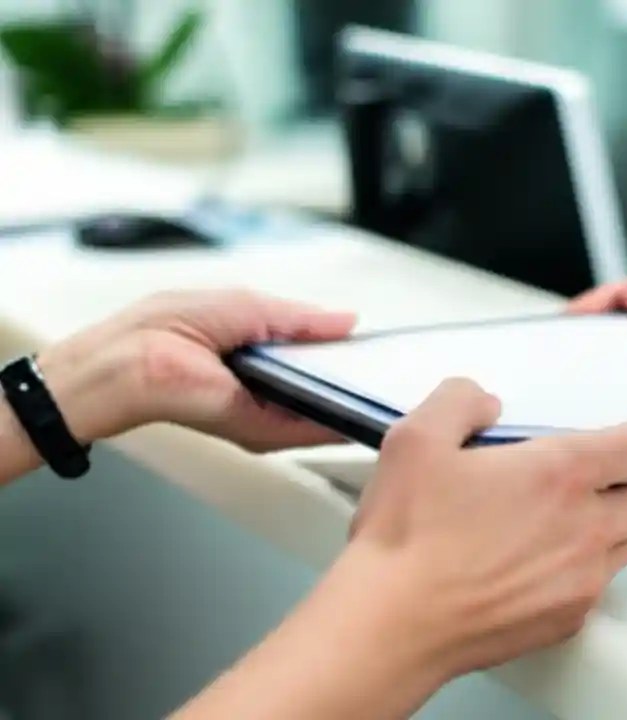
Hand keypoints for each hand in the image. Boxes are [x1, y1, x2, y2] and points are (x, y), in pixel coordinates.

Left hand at [37, 289, 356, 450]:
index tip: (368, 348)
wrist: (126, 368)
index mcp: (248, 345)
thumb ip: (299, 319)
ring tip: (376, 388)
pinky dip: (329, 423)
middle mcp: (255, 382)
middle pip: (313, 382)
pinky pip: (302, 429)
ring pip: (313, 408)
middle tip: (380, 369)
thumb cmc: (161, 330)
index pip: (303, 350)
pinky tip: (354, 413)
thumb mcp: (246, 306)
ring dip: (343, 399)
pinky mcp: (254, 430)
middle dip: (345, 374)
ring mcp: (257, 409)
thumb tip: (344, 320)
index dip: (334, 347)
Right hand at [342, 380, 626, 700]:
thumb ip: (461, 401)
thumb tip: (484, 402)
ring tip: (579, 516)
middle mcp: (584, 528)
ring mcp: (581, 579)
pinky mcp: (567, 619)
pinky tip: (547, 559)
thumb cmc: (404, 542)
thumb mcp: (417, 439)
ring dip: (624, 524)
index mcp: (559, 474)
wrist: (388, 625)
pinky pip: (600, 584)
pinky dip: (590, 566)